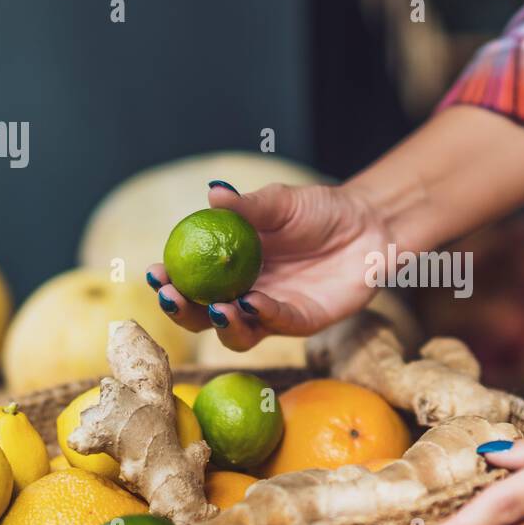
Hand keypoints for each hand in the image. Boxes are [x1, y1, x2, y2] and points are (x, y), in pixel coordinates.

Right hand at [147, 181, 392, 350]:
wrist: (369, 226)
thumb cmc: (320, 211)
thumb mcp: (281, 202)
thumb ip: (248, 204)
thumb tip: (213, 192)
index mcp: (228, 264)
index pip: (189, 278)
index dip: (168, 280)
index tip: (154, 273)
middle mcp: (243, 292)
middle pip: (202, 314)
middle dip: (182, 309)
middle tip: (171, 296)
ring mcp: (271, 312)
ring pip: (236, 332)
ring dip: (221, 324)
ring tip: (216, 307)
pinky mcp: (301, 321)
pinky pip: (277, 324)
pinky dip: (263, 316)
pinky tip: (254, 303)